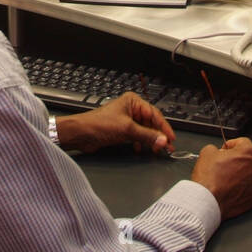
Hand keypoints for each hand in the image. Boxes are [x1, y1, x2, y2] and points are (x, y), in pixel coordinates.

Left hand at [56, 91, 175, 154]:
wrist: (80, 134)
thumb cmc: (97, 124)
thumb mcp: (127, 130)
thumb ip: (147, 135)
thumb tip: (162, 140)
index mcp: (133, 102)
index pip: (154, 114)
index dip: (164, 127)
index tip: (170, 138)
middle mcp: (130, 109)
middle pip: (150, 123)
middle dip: (157, 136)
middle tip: (166, 147)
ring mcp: (125, 120)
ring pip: (144, 130)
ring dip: (149, 140)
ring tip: (155, 150)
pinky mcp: (121, 130)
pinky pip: (136, 136)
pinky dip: (140, 143)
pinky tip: (140, 149)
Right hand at [190, 137, 251, 220]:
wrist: (209, 200)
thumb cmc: (211, 179)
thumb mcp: (207, 152)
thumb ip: (216, 148)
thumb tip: (217, 152)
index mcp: (250, 152)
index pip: (242, 142)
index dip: (231, 145)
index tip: (226, 149)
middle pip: (249, 158)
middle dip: (237, 160)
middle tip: (225, 164)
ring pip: (251, 174)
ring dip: (241, 174)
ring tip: (226, 177)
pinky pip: (251, 187)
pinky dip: (243, 187)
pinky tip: (231, 187)